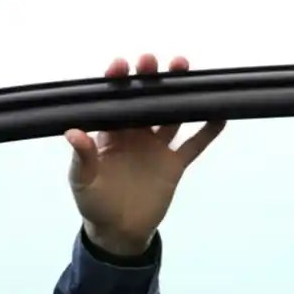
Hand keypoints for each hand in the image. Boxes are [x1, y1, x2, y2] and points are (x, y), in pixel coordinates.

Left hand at [66, 54, 224, 256]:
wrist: (119, 232)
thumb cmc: (95, 204)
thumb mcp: (82, 182)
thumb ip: (82, 158)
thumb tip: (73, 133)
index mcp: (110, 134)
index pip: (114, 101)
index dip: (117, 81)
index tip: (121, 66)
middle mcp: (135, 134)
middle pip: (145, 100)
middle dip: (149, 78)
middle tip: (153, 61)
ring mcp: (156, 148)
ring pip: (171, 114)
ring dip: (179, 94)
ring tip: (186, 70)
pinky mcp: (174, 164)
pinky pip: (193, 145)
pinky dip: (207, 131)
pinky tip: (220, 114)